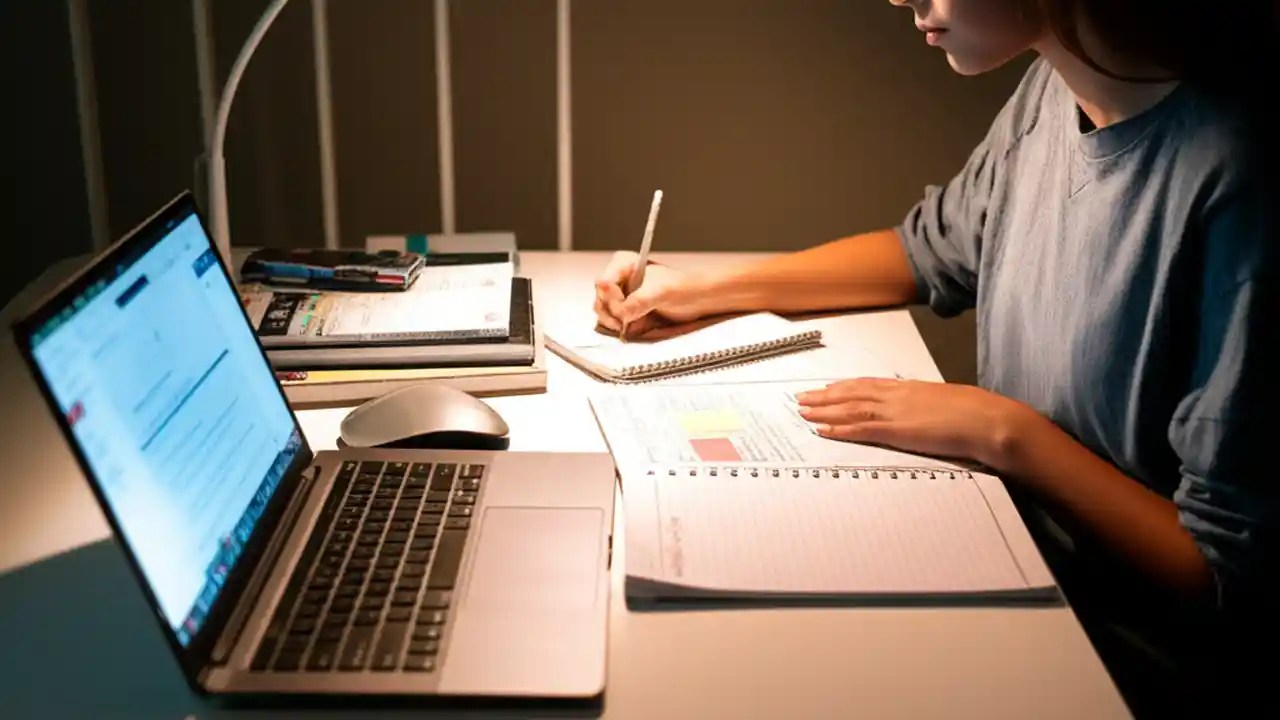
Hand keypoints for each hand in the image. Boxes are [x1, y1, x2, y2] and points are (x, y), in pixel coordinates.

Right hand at [593, 251, 707, 337]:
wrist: (699, 299)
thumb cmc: (684, 287)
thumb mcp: (661, 291)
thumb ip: (639, 300)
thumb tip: (622, 312)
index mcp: (625, 264)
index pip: (603, 283)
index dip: (611, 298)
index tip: (624, 309)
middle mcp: (620, 279)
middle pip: (600, 299)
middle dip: (611, 313)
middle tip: (625, 321)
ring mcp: (623, 296)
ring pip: (604, 312)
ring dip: (614, 322)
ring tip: (631, 324)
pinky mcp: (628, 311)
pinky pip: (613, 322)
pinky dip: (620, 328)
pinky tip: (634, 326)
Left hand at [794, 377, 1036, 469]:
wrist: (988, 420)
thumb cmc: (975, 413)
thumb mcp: (944, 402)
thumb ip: (925, 405)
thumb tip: (919, 412)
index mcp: (909, 388)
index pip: (868, 384)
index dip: (844, 386)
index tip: (827, 388)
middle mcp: (897, 395)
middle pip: (851, 393)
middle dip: (824, 396)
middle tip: (801, 398)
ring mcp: (895, 411)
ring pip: (849, 408)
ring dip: (824, 411)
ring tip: (804, 412)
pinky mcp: (897, 430)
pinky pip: (861, 429)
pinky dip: (839, 429)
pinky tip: (823, 431)